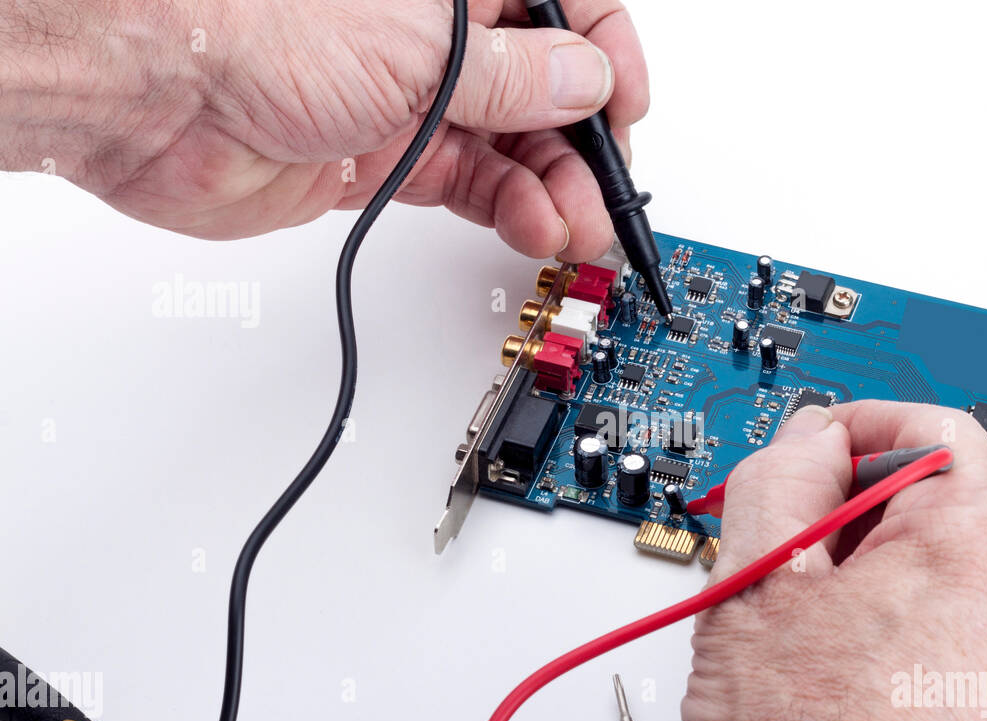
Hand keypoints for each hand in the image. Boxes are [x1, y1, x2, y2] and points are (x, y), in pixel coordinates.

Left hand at [0, 0, 648, 258]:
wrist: (154, 95)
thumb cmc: (253, 28)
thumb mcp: (420, 48)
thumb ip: (514, 75)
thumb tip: (583, 82)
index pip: (562, 5)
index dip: (605, 54)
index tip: (627, 106)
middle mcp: (438, 36)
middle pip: (545, 85)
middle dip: (584, 141)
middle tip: (607, 192)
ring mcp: (413, 97)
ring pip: (512, 145)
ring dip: (554, 187)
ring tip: (577, 226)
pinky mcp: (386, 158)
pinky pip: (470, 185)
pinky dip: (508, 209)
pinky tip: (534, 226)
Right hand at [680, 401, 986, 720]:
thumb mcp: (755, 582)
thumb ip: (780, 476)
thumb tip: (807, 441)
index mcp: (977, 543)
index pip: (929, 429)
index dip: (854, 429)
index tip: (814, 450)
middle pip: (937, 507)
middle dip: (855, 522)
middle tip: (788, 565)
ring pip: (946, 578)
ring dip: (878, 587)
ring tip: (811, 648)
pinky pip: (964, 640)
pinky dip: (909, 641)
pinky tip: (849, 687)